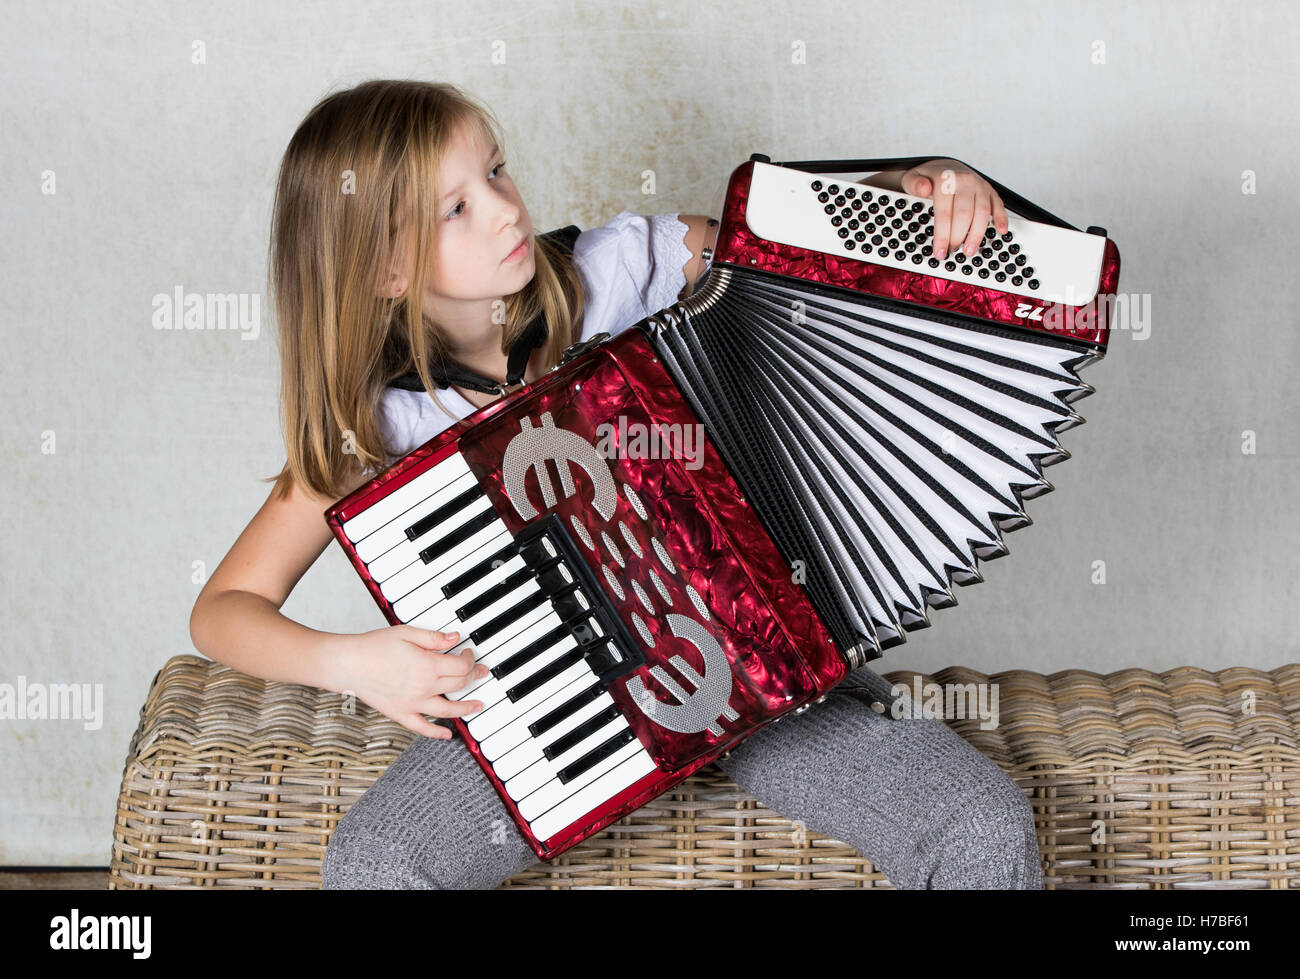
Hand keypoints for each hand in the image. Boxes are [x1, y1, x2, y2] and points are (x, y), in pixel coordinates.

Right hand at [333, 625, 489, 739]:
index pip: (461, 666)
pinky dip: (437, 733)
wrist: (348, 664)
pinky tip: (448, 735)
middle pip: (458, 685)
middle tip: (480, 672)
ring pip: (448, 710)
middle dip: (473, 677)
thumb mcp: (407, 633)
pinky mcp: (400, 714)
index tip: (468, 653)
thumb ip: (434, 638)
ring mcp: (413, 704)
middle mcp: (423, 688)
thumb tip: (455, 639)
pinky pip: (423, 728)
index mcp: (427, 666)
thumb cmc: (373, 647)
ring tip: (478, 706)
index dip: (470, 659)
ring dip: (467, 708)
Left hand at [897, 159, 1008, 262]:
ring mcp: (979, 185)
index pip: (944, 212)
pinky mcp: (990, 191)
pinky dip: (1002, 218)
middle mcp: (965, 181)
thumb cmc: (929, 178)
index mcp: (946, 179)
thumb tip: (923, 188)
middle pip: (964, 214)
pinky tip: (1001, 231)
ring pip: (983, 212)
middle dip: (958, 237)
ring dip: (977, 233)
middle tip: (952, 251)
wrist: (945, 168)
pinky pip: (998, 204)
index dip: (942, 235)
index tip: (939, 251)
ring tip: (970, 249)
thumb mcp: (912, 178)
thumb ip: (914, 183)